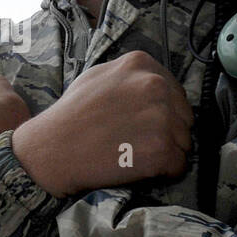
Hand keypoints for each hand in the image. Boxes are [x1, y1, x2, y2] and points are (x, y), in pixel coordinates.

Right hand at [11, 50, 192, 197]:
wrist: (51, 148)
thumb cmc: (71, 115)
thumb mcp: (98, 76)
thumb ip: (130, 76)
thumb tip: (155, 85)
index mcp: (141, 65)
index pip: (175, 92)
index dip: (163, 112)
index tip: (144, 124)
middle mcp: (155, 85)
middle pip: (184, 117)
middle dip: (168, 132)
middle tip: (138, 142)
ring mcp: (160, 117)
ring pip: (184, 142)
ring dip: (166, 153)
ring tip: (135, 154)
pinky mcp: (161, 149)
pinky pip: (179, 165)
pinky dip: (164, 172)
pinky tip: (139, 168)